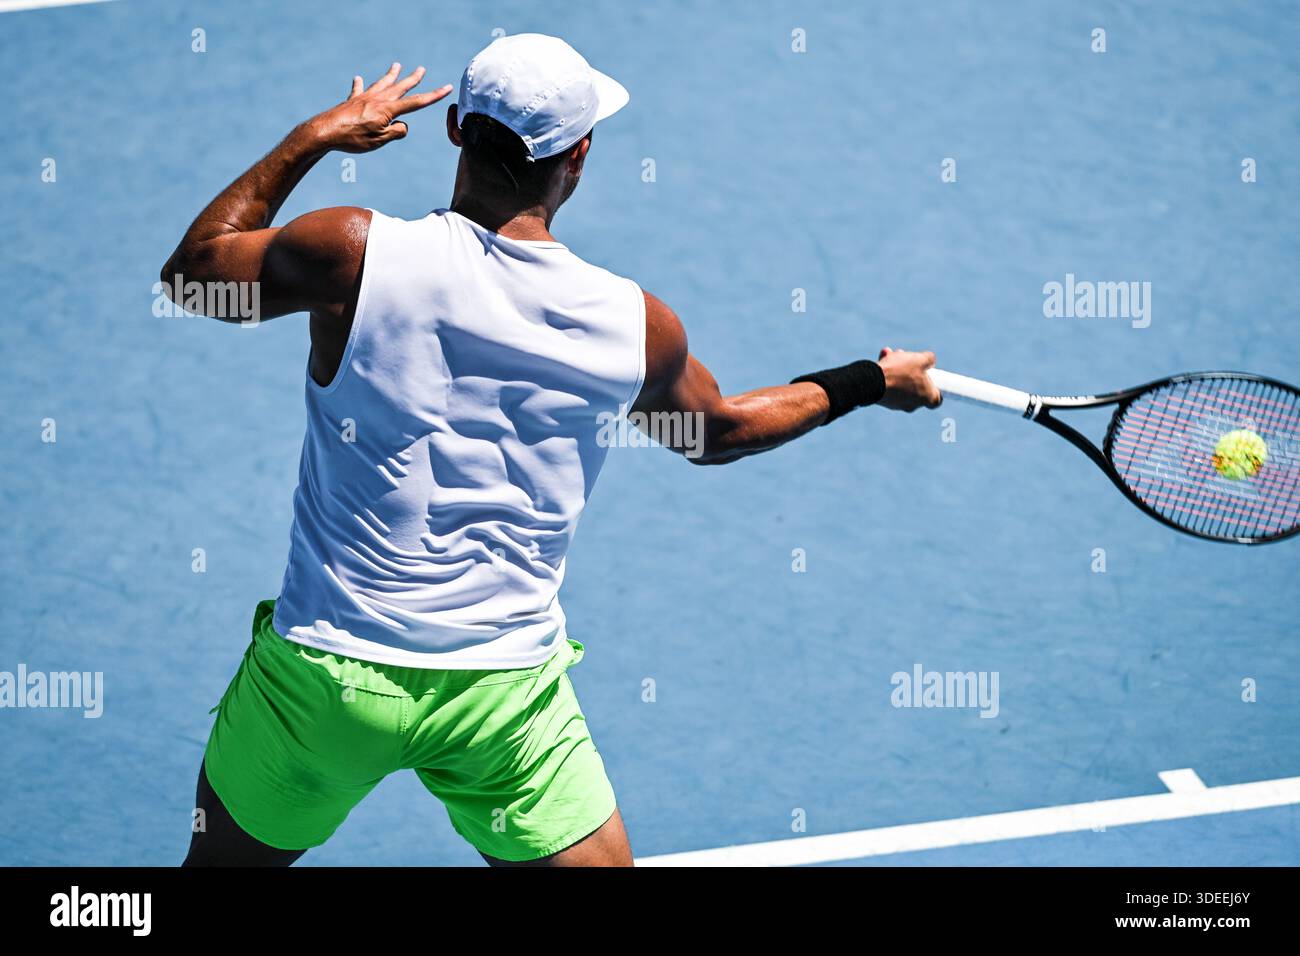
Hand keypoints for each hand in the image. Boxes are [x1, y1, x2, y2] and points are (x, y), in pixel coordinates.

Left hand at [308, 64, 451, 153]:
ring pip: (382, 83)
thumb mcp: (380, 140)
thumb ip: (396, 132)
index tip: (447, 88)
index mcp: (388, 109)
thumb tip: (402, 125)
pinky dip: (360, 84)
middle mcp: (378, 99)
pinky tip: (358, 79)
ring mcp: (364, 97)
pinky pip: (358, 89)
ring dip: (391, 75)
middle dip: (413, 78)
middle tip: (422, 69)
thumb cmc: (354, 138)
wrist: (326, 131)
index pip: (416, 102)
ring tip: (396, 65)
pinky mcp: (352, 100)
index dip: (434, 95)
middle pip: (400, 87)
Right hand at [877, 346, 941, 411]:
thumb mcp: (919, 359)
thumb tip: (930, 360)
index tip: (932, 379)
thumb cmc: (900, 372)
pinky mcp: (885, 401)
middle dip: (912, 371)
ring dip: (898, 370)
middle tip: (907, 360)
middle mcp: (914, 404)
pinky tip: (882, 361)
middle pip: (917, 387)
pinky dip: (888, 376)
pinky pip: (890, 386)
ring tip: (891, 355)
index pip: (936, 400)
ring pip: (902, 384)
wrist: (873, 382)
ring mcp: (898, 404)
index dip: (936, 389)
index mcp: (927, 398)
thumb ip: (929, 359)